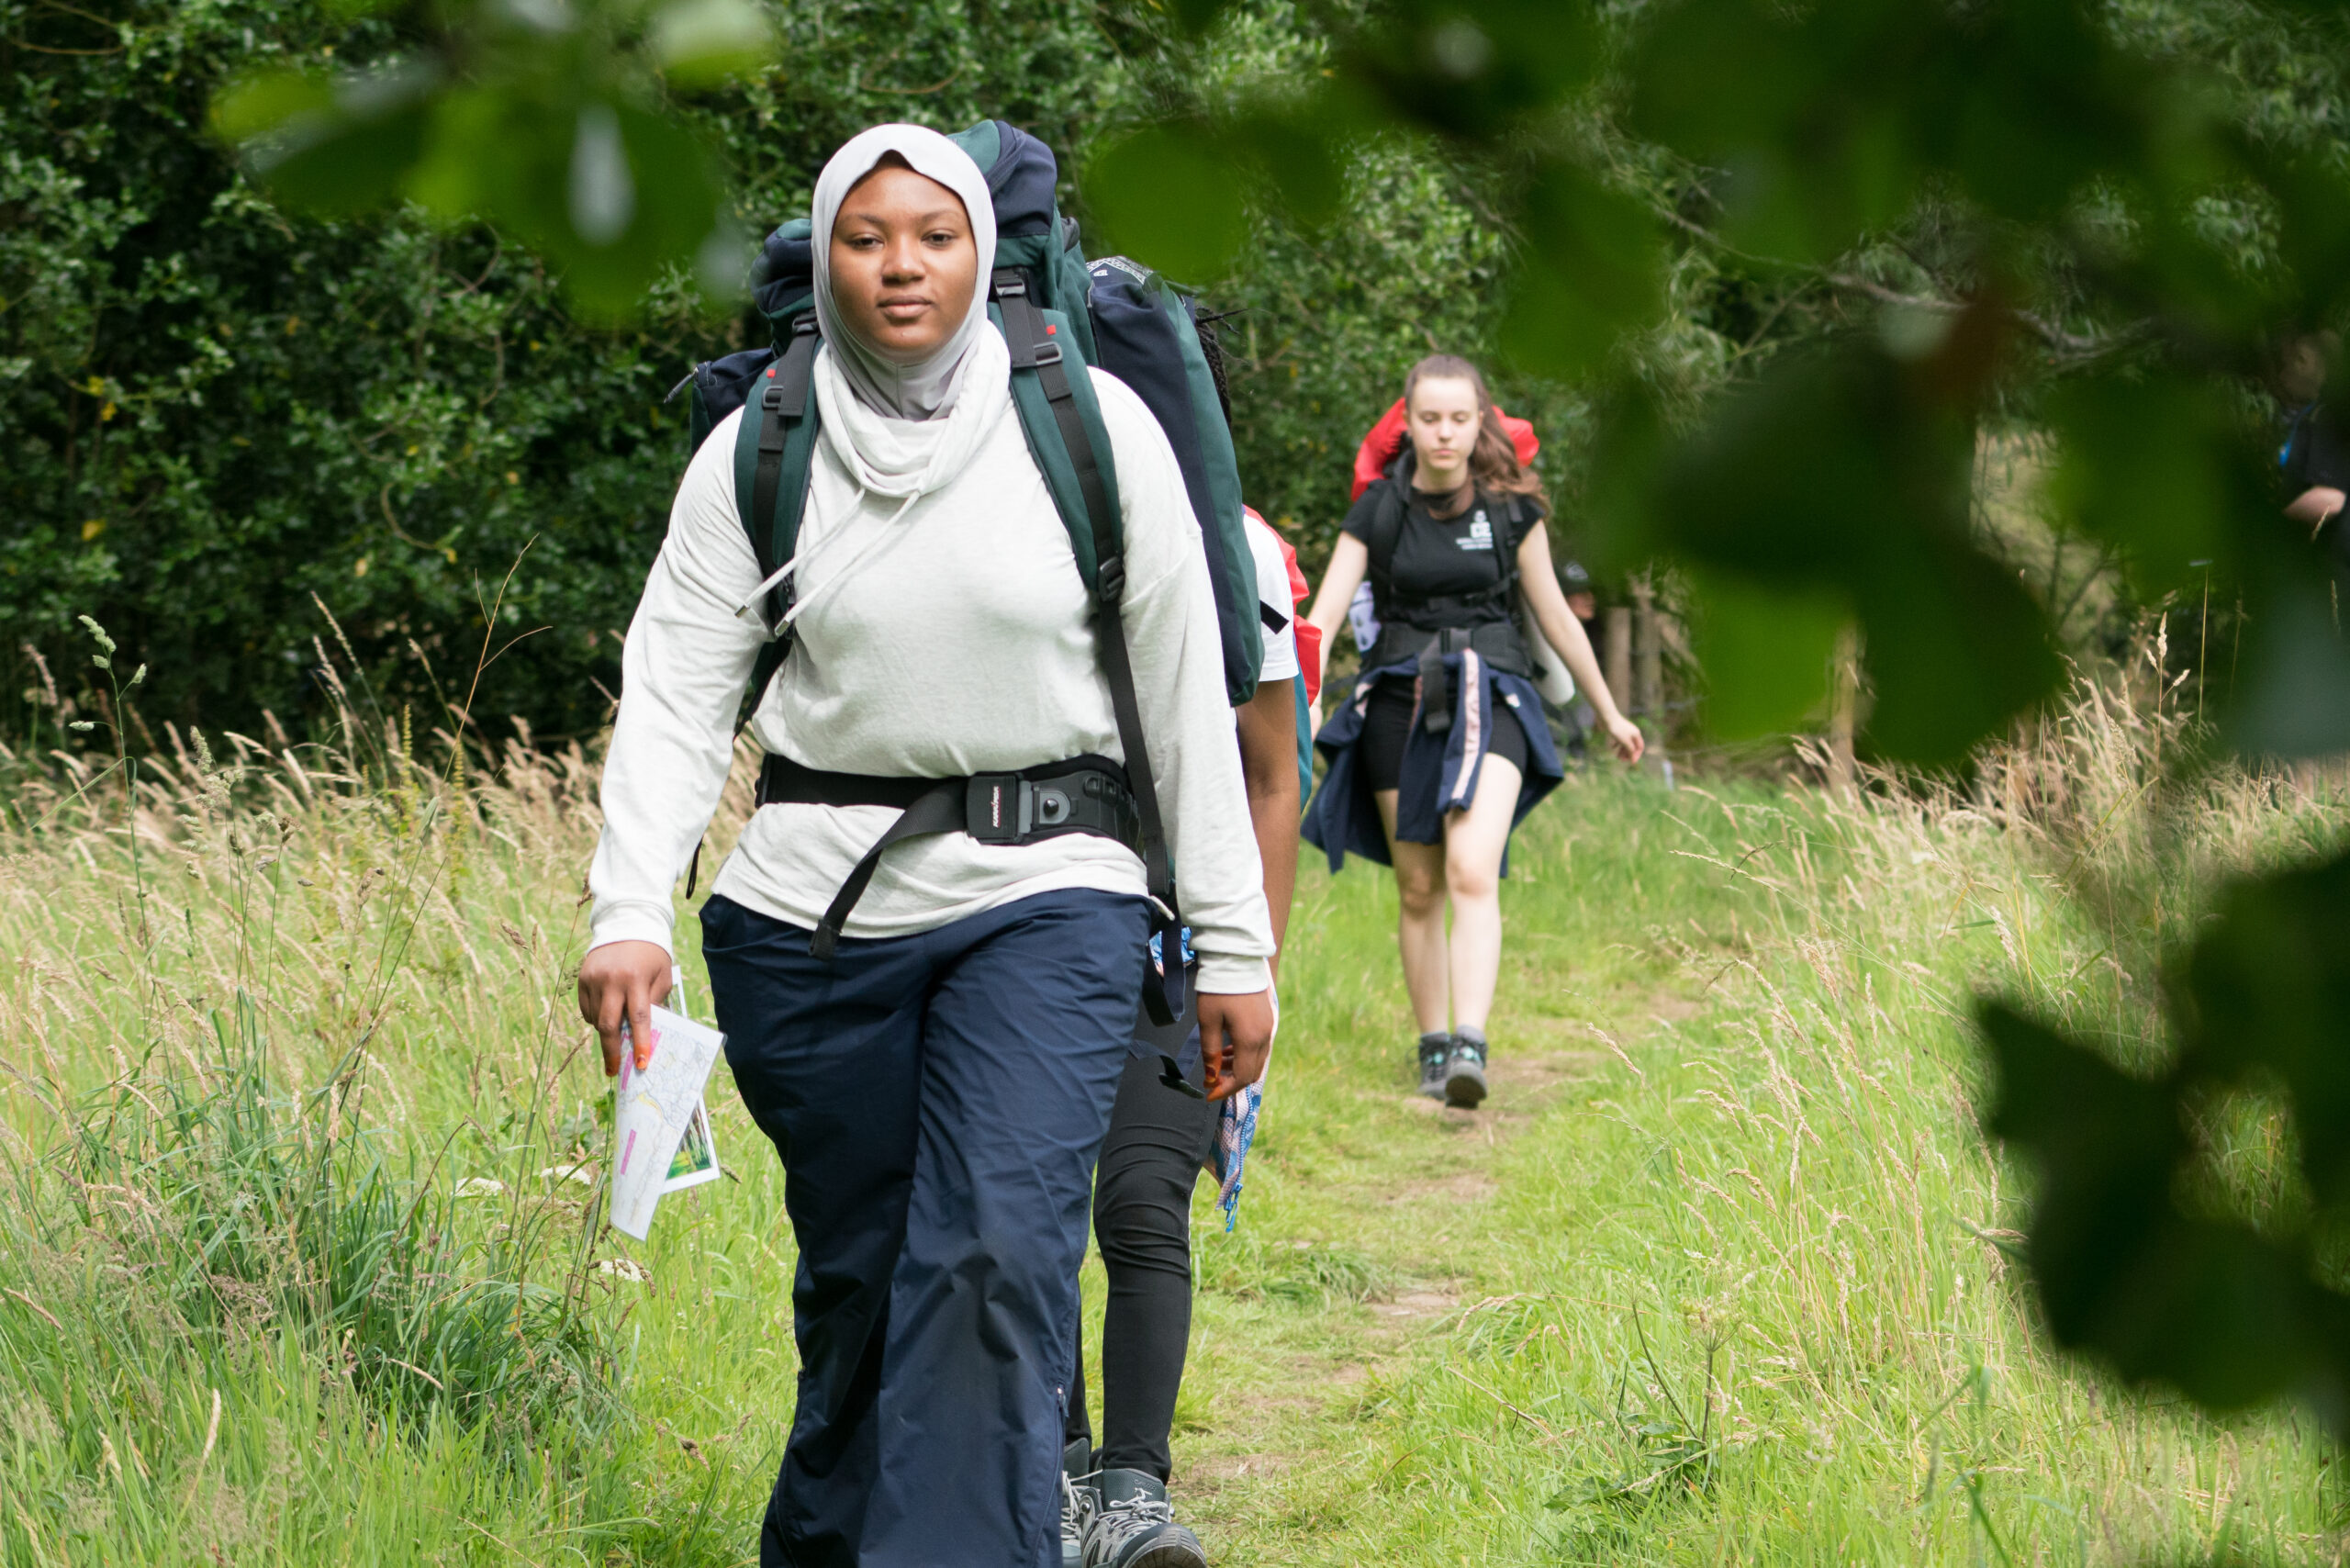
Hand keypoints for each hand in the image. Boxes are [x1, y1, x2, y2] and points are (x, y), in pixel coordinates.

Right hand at [578, 940, 672, 1075]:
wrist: (626, 924)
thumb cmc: (651, 954)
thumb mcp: (663, 975)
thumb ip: (656, 1002)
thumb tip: (646, 1033)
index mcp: (636, 979)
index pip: (639, 1017)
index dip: (640, 1042)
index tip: (641, 1063)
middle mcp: (611, 980)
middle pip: (608, 1025)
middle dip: (612, 1051)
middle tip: (614, 1070)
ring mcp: (593, 980)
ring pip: (595, 1020)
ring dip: (606, 1033)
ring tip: (616, 1032)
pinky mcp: (581, 979)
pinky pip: (586, 1010)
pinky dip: (596, 1019)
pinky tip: (607, 1013)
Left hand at [1195, 989, 1273, 1100]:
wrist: (1237, 957)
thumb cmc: (1219, 989)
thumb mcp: (1208, 1021)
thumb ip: (1211, 1051)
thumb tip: (1211, 1075)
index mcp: (1251, 1040)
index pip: (1242, 1077)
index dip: (1225, 1089)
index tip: (1208, 1094)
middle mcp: (1265, 1037)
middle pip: (1253, 1072)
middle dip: (1232, 1081)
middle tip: (1212, 1081)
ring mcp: (1269, 1027)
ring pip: (1257, 1059)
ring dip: (1238, 1067)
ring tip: (1218, 1062)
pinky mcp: (1268, 1018)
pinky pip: (1259, 1046)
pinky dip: (1245, 1054)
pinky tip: (1229, 1047)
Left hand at [1606, 713, 1645, 764]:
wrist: (1607, 717)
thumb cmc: (1617, 729)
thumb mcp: (1625, 742)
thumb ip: (1630, 750)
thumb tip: (1634, 759)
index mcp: (1636, 734)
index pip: (1640, 747)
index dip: (1636, 755)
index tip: (1631, 762)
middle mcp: (1632, 732)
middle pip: (1632, 746)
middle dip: (1628, 754)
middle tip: (1622, 760)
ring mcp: (1624, 731)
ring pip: (1625, 744)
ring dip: (1622, 751)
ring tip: (1617, 756)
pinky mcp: (1616, 730)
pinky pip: (1618, 740)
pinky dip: (1616, 745)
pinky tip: (1611, 747)